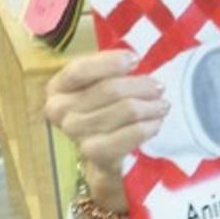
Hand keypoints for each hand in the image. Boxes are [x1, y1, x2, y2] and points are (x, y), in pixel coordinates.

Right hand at [42, 49, 169, 210]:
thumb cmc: (102, 116)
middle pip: (110, 89)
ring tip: (162, 106)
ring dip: (151, 106)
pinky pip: (133, 132)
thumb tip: (132, 59)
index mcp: (56, 89)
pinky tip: (156, 123)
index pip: (80, 69)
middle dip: (142, 86)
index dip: (110, 62)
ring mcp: (75, 133)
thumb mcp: (96, 90)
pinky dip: (150, 125)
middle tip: (160, 88)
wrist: (102, 160)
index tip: (136, 60)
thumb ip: (106, 72)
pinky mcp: (96, 152)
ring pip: (126, 109)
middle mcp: (59, 110)